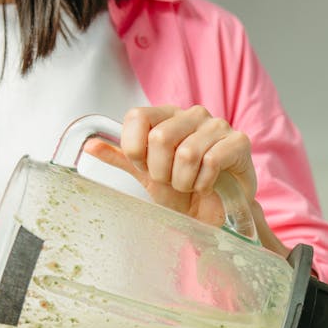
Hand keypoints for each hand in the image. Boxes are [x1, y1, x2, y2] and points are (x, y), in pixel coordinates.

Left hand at [84, 105, 289, 256]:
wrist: (214, 213)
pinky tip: (208, 186)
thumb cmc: (183, 192)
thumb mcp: (146, 175)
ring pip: (186, 153)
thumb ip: (121, 157)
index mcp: (166, 116)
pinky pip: (212, 161)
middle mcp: (192, 114)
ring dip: (184, 181)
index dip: (136, 150)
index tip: (146, 168)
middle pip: (159, 138)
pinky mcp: (239, 142)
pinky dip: (204, 182)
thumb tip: (89, 145)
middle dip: (161, 172)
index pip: (136, 117)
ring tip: (190, 186)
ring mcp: (217, 125)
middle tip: (171, 181)